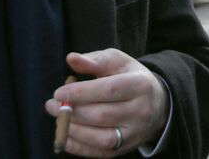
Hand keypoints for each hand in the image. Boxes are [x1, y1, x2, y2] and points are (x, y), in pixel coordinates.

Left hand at [45, 49, 169, 156]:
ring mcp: (134, 133)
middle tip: (51, 104)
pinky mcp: (126, 148)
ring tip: (58, 118)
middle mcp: (141, 111)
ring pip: (102, 137)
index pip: (110, 90)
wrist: (156, 104)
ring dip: (74, 130)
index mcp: (140, 85)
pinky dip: (79, 146)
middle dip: (73, 111)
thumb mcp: (117, 62)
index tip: (58, 92)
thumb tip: (71, 58)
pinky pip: (100, 152)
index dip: (82, 92)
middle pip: (103, 115)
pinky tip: (65, 134)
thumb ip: (94, 60)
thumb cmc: (130, 78)